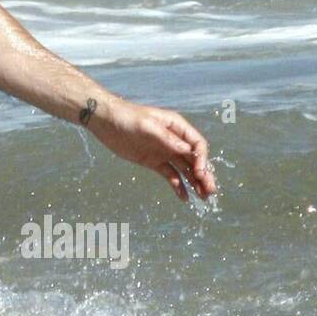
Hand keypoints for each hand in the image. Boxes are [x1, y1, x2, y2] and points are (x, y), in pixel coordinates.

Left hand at [87, 97, 216, 201]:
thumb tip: (187, 149)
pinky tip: (185, 198)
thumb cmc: (127, 117)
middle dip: (204, 175)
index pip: (197, 144)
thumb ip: (167, 138)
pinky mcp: (154, 162)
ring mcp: (165, 152)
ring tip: (204, 198)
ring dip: (195, 183)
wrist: (105, 121)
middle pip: (194, 159)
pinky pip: (170, 175)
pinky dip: (178, 186)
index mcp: (176, 127)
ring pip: (185, 169)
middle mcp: (174, 140)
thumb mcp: (147, 126)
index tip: (201, 173)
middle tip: (211, 191)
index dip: (202, 159)